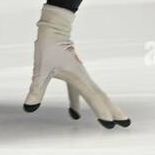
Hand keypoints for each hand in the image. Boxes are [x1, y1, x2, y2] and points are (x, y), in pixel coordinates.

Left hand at [24, 4, 128, 127]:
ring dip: (103, 107)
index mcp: (79, 78)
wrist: (54, 30)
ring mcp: (80, 76)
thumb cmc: (49, 47)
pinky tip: (74, 113)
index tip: (110, 124)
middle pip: (102, 97)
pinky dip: (79, 103)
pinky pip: (79, 92)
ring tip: (112, 120)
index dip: (102, 112)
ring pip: (95, 94)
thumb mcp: (40, 70)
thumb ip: (36, 90)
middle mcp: (83, 78)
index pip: (94, 98)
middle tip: (126, 124)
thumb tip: (28, 107)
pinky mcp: (73, 75)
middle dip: (113, 111)